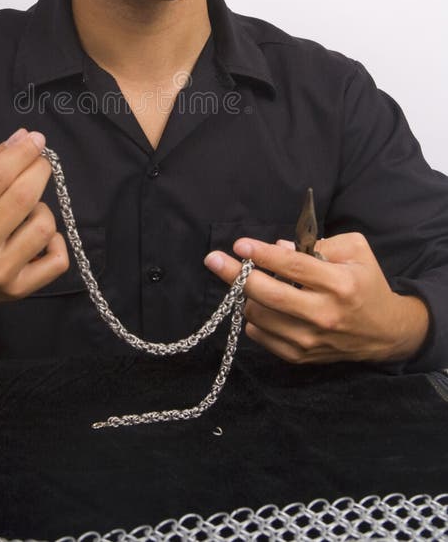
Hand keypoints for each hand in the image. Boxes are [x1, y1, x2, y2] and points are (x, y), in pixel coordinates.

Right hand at [0, 128, 68, 337]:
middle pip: (23, 197)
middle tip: (39, 162)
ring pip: (43, 227)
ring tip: (28, 206)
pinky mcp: (16, 291)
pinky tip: (41, 234)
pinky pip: (57, 261)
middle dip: (38, 170)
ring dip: (42, 207)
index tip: (36, 139)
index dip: (21, 153)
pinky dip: (56, 241)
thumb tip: (22, 138)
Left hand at [204, 233, 428, 364]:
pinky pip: (260, 336)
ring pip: (259, 315)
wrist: (385, 332)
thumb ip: (318, 242)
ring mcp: (310, 339)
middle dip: (235, 274)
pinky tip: (261, 305)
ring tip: (250, 283)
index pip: (292, 266)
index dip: (262, 254)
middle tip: (213, 259)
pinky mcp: (301, 356)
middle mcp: (323, 314)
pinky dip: (254, 318)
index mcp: (339, 284)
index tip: (239, 245)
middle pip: (268, 294)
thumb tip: (278, 247)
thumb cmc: (365, 283)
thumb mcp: (355, 250)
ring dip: (247, 295)